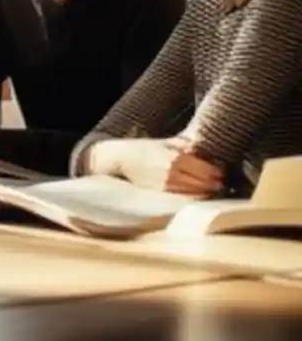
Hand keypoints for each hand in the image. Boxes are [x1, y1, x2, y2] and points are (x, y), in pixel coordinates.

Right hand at [101, 138, 222, 195]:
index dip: (216, 172)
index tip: (221, 173)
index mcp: (177, 156)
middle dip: (213, 183)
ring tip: (210, 191)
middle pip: (202, 181)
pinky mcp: (159, 192)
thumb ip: (182, 144)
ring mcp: (166, 183)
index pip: (205, 168)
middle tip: (219, 184)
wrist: (120, 159)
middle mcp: (173, 170)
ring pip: (194, 191)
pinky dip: (192, 198)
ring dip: (205, 192)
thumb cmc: (142, 149)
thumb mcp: (163, 142)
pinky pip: (182, 197)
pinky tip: (196, 196)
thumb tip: (199, 146)